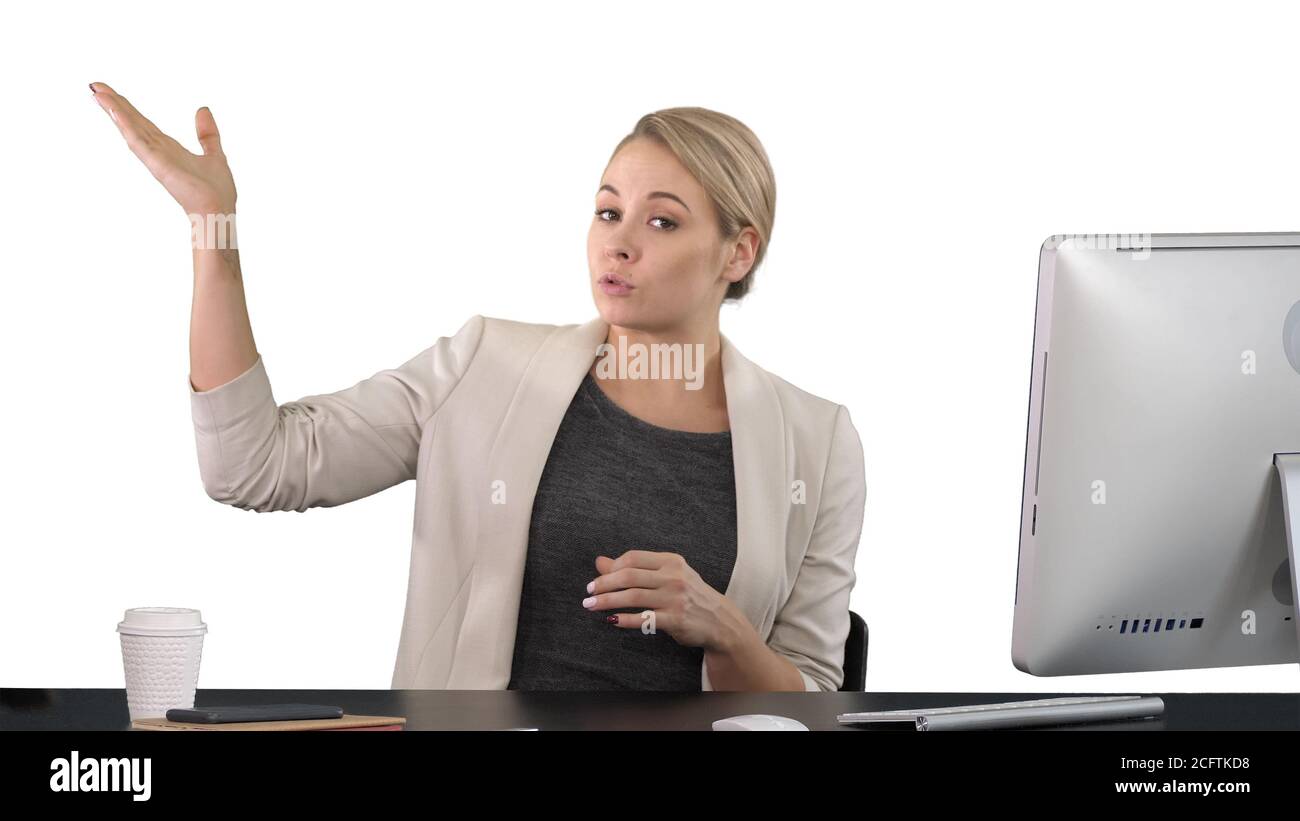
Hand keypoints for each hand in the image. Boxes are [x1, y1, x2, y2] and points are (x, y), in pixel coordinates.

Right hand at [89, 82, 236, 216]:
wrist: (218, 211)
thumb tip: (202, 110)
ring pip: (131, 129)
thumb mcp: (214, 154)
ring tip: (97, 92)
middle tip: (95, 85)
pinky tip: (114, 111)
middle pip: (132, 122)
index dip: (127, 108)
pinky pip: (138, 142)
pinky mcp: (157, 164)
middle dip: (114, 104)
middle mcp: (158, 151)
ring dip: (114, 110)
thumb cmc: (216, 192)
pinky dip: (126, 126)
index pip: (143, 123)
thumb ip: (207, 134)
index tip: (111, 92)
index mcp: (169, 148)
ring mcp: (155, 157)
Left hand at [584, 550, 746, 651]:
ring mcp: (675, 598)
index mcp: (671, 561)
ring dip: (607, 601)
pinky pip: (643, 619)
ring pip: (632, 596)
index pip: (634, 558)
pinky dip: (624, 619)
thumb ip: (635, 568)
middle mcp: (674, 577)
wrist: (719, 620)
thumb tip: (600, 562)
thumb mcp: (667, 575)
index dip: (612, 567)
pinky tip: (611, 620)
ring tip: (590, 606)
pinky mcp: (675, 619)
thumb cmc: (689, 594)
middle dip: (604, 584)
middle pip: (629, 575)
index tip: (598, 578)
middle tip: (588, 592)